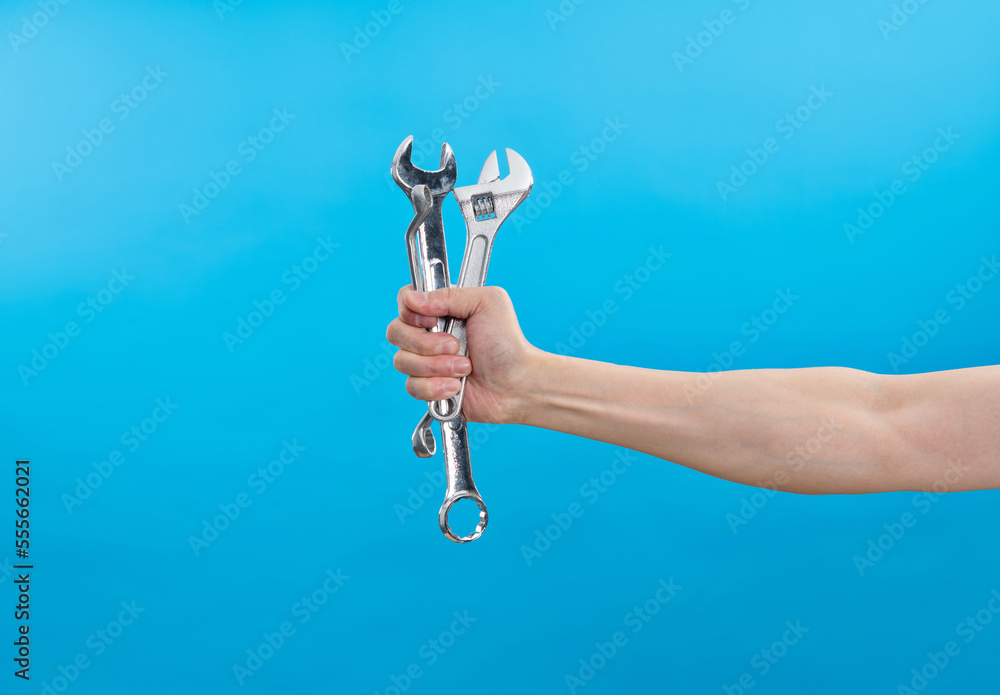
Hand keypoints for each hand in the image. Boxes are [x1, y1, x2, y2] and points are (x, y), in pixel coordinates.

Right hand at [386, 286, 537, 423]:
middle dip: (427, 343)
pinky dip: (436, 387)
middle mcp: (429, 334)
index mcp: (440, 310)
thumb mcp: (486, 303)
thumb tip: (413, 299)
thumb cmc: (507, 343)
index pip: (405, 302)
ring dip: (437, 367)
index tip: (433, 319)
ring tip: (465, 368)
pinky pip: (412, 387)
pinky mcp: (428, 388)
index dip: (412, 312)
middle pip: (396, 332)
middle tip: (456, 346)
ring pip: (403, 362)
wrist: (517, 384)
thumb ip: (449, 294)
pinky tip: (457, 387)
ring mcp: (426, 362)